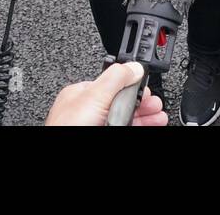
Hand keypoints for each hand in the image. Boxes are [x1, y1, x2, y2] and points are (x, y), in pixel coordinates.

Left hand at [45, 62, 167, 125]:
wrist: (61, 152)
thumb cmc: (68, 127)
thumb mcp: (95, 95)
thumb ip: (115, 77)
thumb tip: (135, 67)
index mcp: (82, 93)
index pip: (114, 84)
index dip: (134, 88)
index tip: (150, 93)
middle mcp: (86, 111)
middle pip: (122, 103)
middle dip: (143, 105)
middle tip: (157, 108)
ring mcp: (92, 125)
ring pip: (123, 118)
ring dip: (144, 118)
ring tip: (158, 119)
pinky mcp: (100, 134)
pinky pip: (121, 127)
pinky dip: (136, 125)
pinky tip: (145, 125)